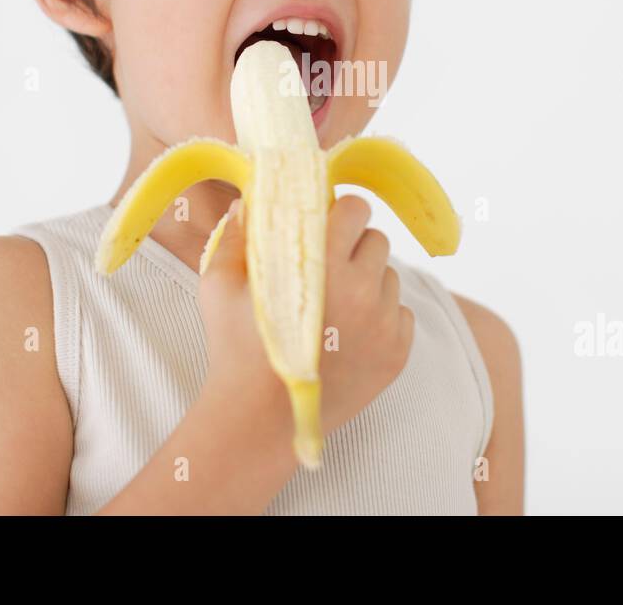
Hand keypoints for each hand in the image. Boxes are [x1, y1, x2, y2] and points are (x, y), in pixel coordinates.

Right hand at [195, 195, 416, 446]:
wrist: (258, 422)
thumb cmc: (234, 349)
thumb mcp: (220, 286)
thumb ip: (237, 236)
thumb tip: (251, 201)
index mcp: (323, 264)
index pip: (357, 209)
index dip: (341, 212)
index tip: (327, 224)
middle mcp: (362, 289)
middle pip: (378, 240)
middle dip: (355, 246)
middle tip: (328, 266)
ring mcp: (384, 324)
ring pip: (391, 278)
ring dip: (369, 282)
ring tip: (335, 306)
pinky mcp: (397, 354)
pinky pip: (401, 314)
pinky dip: (382, 317)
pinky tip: (349, 334)